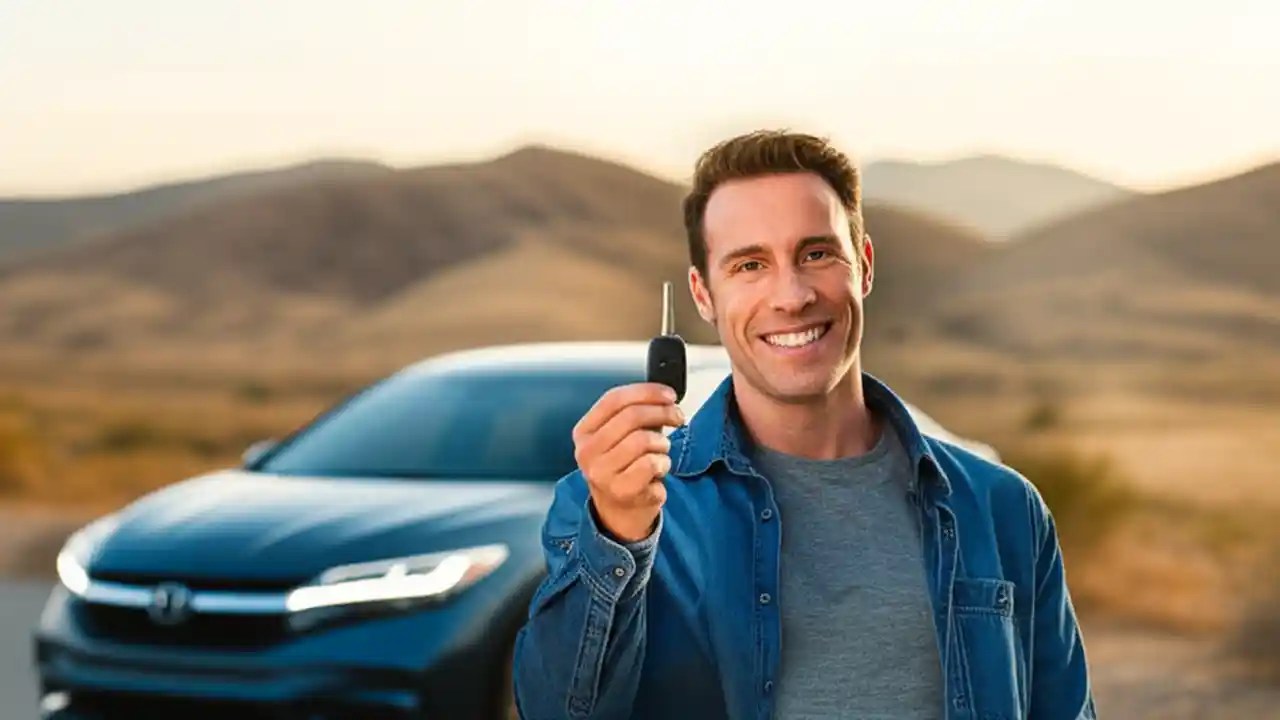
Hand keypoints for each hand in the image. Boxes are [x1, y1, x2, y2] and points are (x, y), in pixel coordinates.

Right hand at [571, 383, 684, 542]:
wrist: (618, 512)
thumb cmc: (623, 467)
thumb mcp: (619, 437)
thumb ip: (634, 413)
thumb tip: (663, 396)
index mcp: (584, 432)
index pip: (614, 399)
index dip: (646, 392)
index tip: (669, 394)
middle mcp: (587, 452)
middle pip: (632, 416)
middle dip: (662, 412)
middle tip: (677, 416)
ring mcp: (602, 473)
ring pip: (644, 440)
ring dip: (662, 444)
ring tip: (660, 452)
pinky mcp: (622, 490)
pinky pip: (652, 463)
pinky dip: (663, 463)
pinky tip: (658, 470)